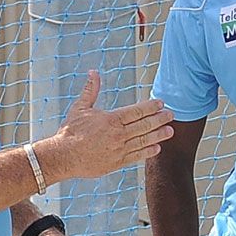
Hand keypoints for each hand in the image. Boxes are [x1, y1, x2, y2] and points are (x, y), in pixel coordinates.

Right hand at [35, 71, 174, 183]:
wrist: (64, 156)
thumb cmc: (71, 132)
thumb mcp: (80, 108)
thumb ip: (91, 91)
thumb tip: (94, 73)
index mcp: (111, 119)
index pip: (136, 111)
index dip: (150, 107)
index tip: (160, 103)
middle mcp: (118, 135)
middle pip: (144, 125)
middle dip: (159, 119)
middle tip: (171, 115)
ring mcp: (119, 150)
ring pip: (143, 141)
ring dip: (158, 135)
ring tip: (170, 131)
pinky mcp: (116, 162)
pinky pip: (136, 156)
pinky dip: (147, 152)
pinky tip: (157, 148)